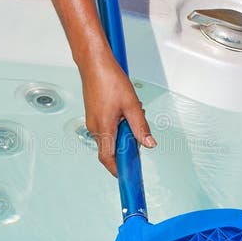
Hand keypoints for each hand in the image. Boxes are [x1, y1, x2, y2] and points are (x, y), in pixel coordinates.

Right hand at [81, 55, 156, 175]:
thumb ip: (141, 126)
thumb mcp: (132, 105)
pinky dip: (117, 126)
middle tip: (138, 133)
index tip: (127, 176)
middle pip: (110, 149)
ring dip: (123, 134)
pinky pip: (106, 129)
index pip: (108, 158)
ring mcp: (92, 121)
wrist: (94, 63)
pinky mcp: (93, 115)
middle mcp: (95, 127)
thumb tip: (149, 144)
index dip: (117, 170)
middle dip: (126, 147)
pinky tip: (126, 111)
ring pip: (109, 138)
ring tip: (133, 114)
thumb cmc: (110, 79)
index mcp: (103, 128)